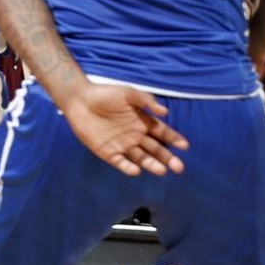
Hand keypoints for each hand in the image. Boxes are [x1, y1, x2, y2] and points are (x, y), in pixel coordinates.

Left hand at [56, 81, 187, 175]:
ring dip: (151, 165)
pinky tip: (136, 170)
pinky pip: (120, 162)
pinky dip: (128, 167)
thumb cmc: (105, 94)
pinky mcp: (108, 152)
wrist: (79, 99)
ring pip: (141, 158)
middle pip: (155, 149)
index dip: (173, 139)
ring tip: (162, 170)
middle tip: (179, 167)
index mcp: (142, 122)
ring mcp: (122, 145)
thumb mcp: (128, 93)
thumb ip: (146, 100)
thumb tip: (165, 112)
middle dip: (168, 158)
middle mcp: (135, 136)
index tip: (184, 146)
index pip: (162, 133)